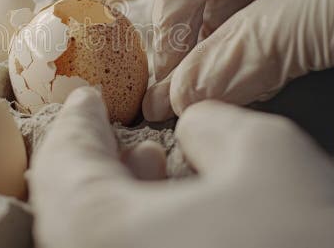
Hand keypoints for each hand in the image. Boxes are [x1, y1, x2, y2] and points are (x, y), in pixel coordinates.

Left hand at [29, 87, 333, 247]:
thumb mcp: (268, 153)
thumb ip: (213, 123)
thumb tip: (195, 120)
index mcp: (104, 235)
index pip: (65, 166)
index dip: (76, 123)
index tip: (85, 99)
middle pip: (68, 211)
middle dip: (88, 161)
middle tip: (102, 127)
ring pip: (96, 243)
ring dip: (115, 197)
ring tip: (147, 161)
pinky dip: (137, 234)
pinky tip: (175, 211)